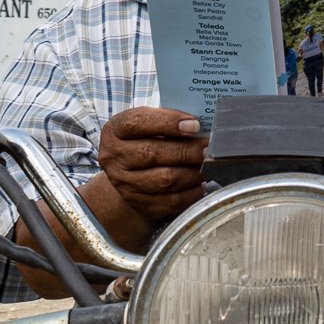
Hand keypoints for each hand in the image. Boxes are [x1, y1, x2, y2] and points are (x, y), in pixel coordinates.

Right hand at [98, 107, 205, 222]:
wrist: (129, 173)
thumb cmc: (146, 140)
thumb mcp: (149, 123)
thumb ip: (170, 120)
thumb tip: (202, 125)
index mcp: (116, 130)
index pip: (138, 122)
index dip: (168, 122)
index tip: (195, 125)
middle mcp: (114, 157)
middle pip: (153, 153)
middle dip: (188, 151)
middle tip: (209, 149)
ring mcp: (123, 183)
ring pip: (164, 180)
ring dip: (192, 173)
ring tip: (208, 165)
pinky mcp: (138, 203)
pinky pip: (170, 201)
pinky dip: (191, 192)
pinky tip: (199, 183)